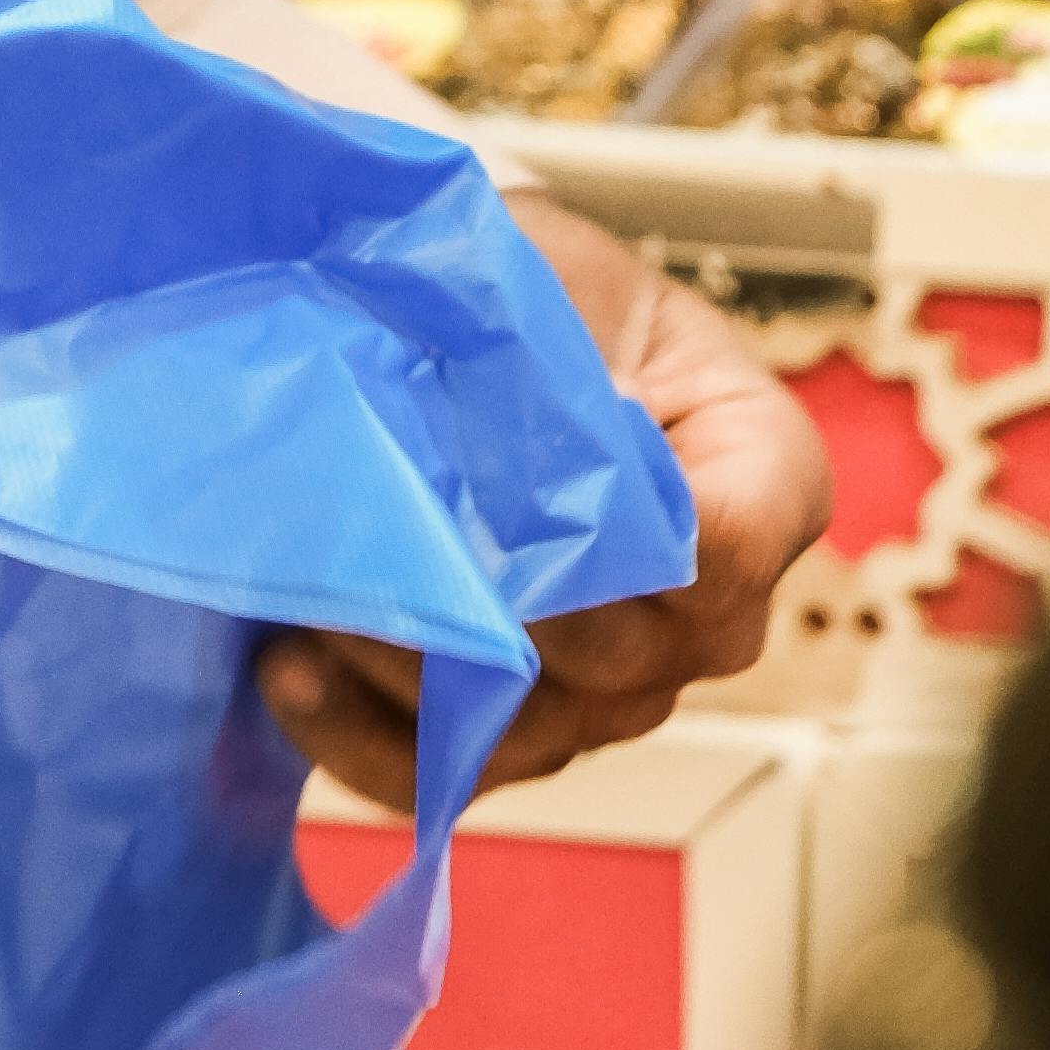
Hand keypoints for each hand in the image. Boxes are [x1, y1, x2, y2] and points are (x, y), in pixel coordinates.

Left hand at [254, 190, 831, 816]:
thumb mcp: (555, 275)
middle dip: (485, 597)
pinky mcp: (524, 735)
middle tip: (376, 534)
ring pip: (527, 727)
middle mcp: (711, 614)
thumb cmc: (542, 291)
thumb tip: (513, 425)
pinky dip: (361, 736)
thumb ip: (548, 348)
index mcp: (763, 479)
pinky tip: (286, 668)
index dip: (604, 534)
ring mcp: (621, 691)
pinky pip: (453, 773)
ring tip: (312, 586)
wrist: (482, 326)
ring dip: (407, 664)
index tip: (497, 485)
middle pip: (614, 652)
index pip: (716, 547)